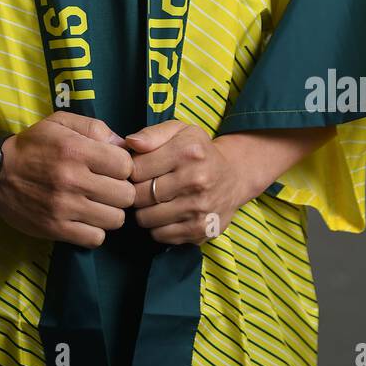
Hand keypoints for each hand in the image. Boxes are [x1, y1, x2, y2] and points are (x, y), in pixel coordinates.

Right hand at [0, 111, 135, 247]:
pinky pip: (95, 238)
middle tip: (107, 187)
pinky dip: (94, 231)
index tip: (112, 167)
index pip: (126, 165)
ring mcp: (64, 207)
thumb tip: (125, 144)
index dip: (123, 166)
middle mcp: (72, 179)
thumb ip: (95, 128)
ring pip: (115, 219)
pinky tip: (86, 219)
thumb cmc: (32, 145)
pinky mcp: (55, 229)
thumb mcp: (60, 123)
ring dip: (109, 211)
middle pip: (125, 195)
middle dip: (121, 190)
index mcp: (75, 150)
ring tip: (97, 203)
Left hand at [125, 119, 249, 244]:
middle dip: (136, 191)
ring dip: (145, 210)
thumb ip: (152, 134)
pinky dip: (158, 226)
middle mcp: (196, 180)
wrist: (234, 177)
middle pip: (139, 195)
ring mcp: (199, 208)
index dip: (133, 169)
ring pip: (146, 218)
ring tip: (156, 200)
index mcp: (188, 152)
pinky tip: (168, 213)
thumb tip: (131, 143)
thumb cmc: (198, 152)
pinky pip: (159, 235)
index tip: (142, 169)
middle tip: (146, 186)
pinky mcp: (200, 230)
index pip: (136, 169)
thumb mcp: (179, 131)